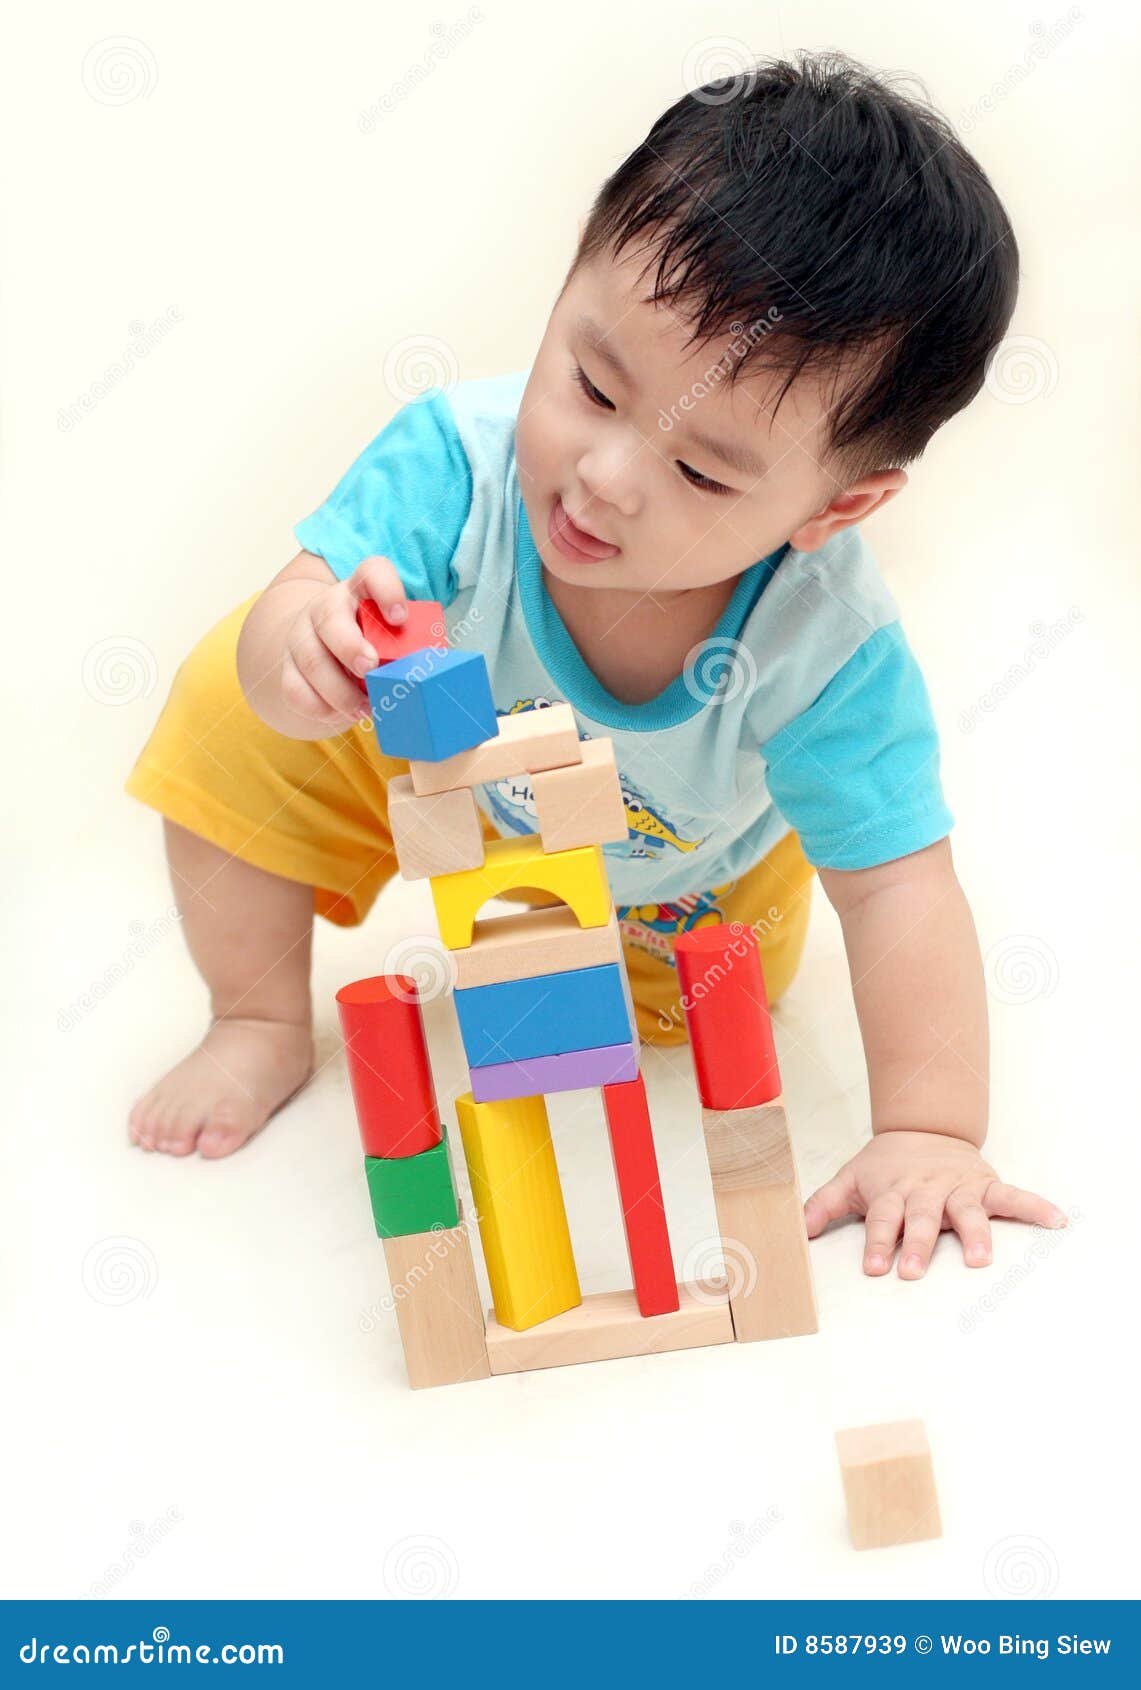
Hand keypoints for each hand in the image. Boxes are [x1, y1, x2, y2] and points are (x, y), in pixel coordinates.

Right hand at [279, 555, 406, 728]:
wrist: (326, 649)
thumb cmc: (374, 643)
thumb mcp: (393, 634)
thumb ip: (410, 643)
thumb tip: (434, 673)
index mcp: (362, 590)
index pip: (373, 572)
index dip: (387, 590)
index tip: (401, 617)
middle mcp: (327, 606)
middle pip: (330, 617)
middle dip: (349, 646)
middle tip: (370, 669)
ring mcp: (302, 635)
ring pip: (311, 660)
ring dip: (339, 691)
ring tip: (365, 709)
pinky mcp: (287, 667)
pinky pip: (294, 689)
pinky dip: (320, 708)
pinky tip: (341, 715)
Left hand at [803, 1129, 1066, 1277]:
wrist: (922, 1128)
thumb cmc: (884, 1165)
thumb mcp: (850, 1179)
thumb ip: (823, 1204)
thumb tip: (795, 1230)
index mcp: (892, 1190)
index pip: (883, 1218)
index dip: (878, 1241)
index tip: (875, 1268)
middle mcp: (925, 1190)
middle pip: (921, 1218)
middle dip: (918, 1244)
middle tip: (914, 1271)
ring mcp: (957, 1188)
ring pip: (966, 1211)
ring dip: (974, 1234)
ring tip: (980, 1260)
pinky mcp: (985, 1186)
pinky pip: (1012, 1197)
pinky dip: (1034, 1207)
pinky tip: (1055, 1220)